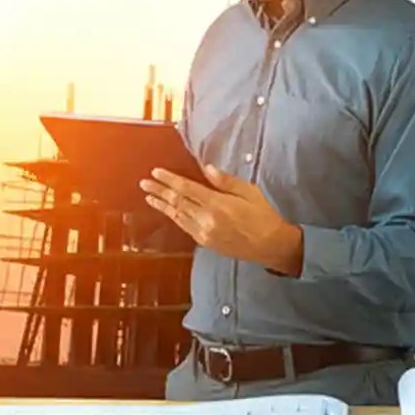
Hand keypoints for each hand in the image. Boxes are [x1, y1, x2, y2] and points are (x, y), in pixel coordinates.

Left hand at [139, 164, 303, 274]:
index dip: (169, 180)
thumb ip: (226, 181)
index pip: (187, 189)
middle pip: (177, 202)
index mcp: (218, 204)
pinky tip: (167, 211)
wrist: (271, 245)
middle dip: (159, 191)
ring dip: (162, 205)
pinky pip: (185, 227)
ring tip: (149, 196)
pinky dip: (174, 217)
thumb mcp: (249, 192)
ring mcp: (204, 233)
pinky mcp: (205, 242)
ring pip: (178, 216)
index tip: (156, 172)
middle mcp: (207, 219)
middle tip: (144, 183)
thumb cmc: (263, 215)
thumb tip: (207, 169)